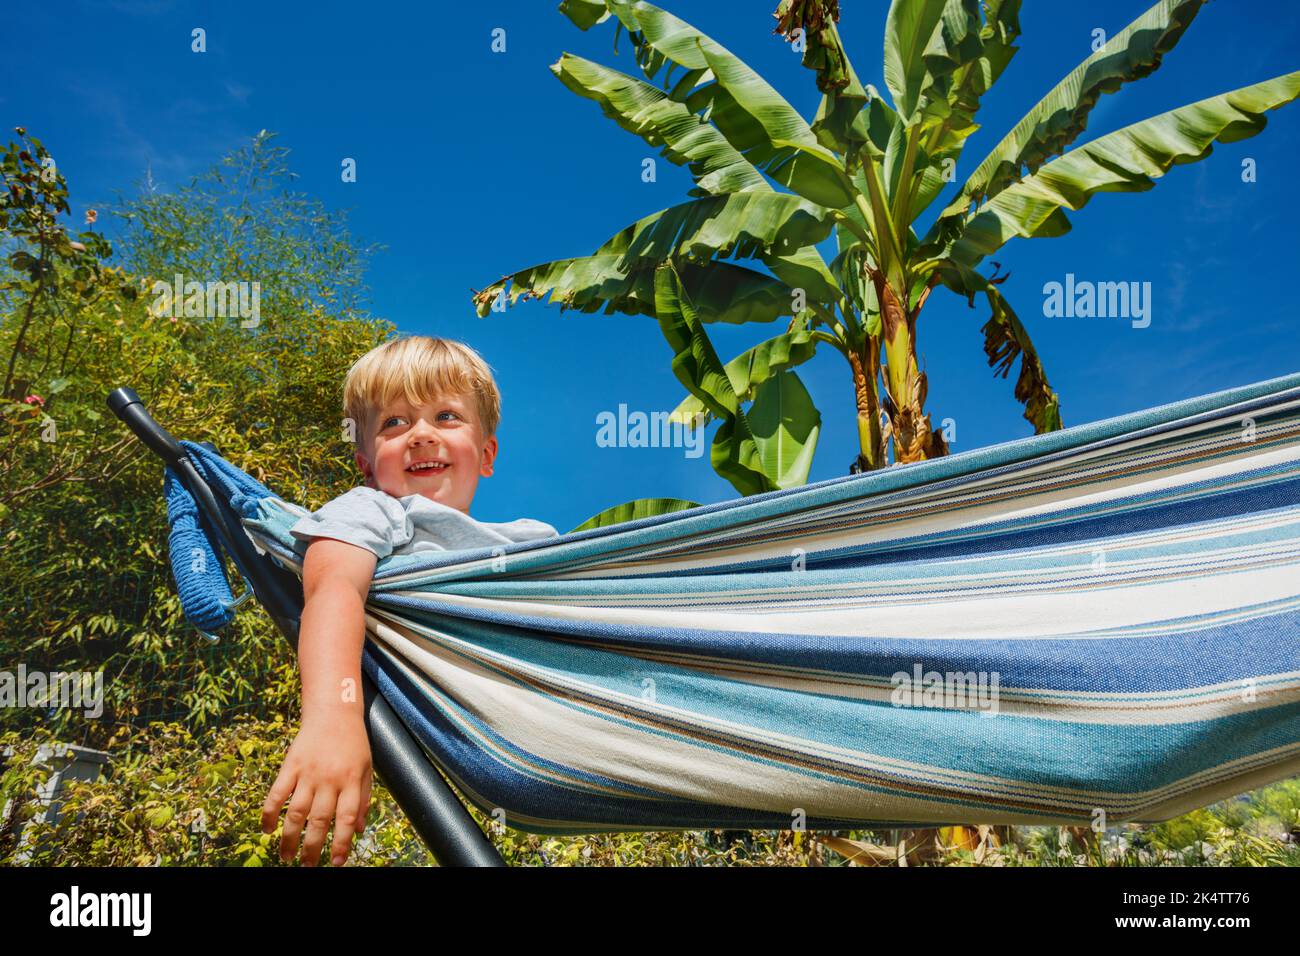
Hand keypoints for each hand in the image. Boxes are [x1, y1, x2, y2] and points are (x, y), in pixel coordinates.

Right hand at [261, 713, 371, 866]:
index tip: (336, 863)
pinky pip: (276, 793)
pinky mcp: (290, 765)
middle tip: (307, 866)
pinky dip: (269, 812)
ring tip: (285, 857)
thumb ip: (363, 799)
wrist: (334, 712)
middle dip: (312, 848)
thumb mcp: (367, 768)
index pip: (347, 818)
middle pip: (319, 820)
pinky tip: (265, 829)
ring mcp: (308, 772)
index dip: (341, 843)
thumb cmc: (353, 743)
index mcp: (351, 780)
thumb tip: (359, 830)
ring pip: (296, 812)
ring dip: (289, 838)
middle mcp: (329, 779)